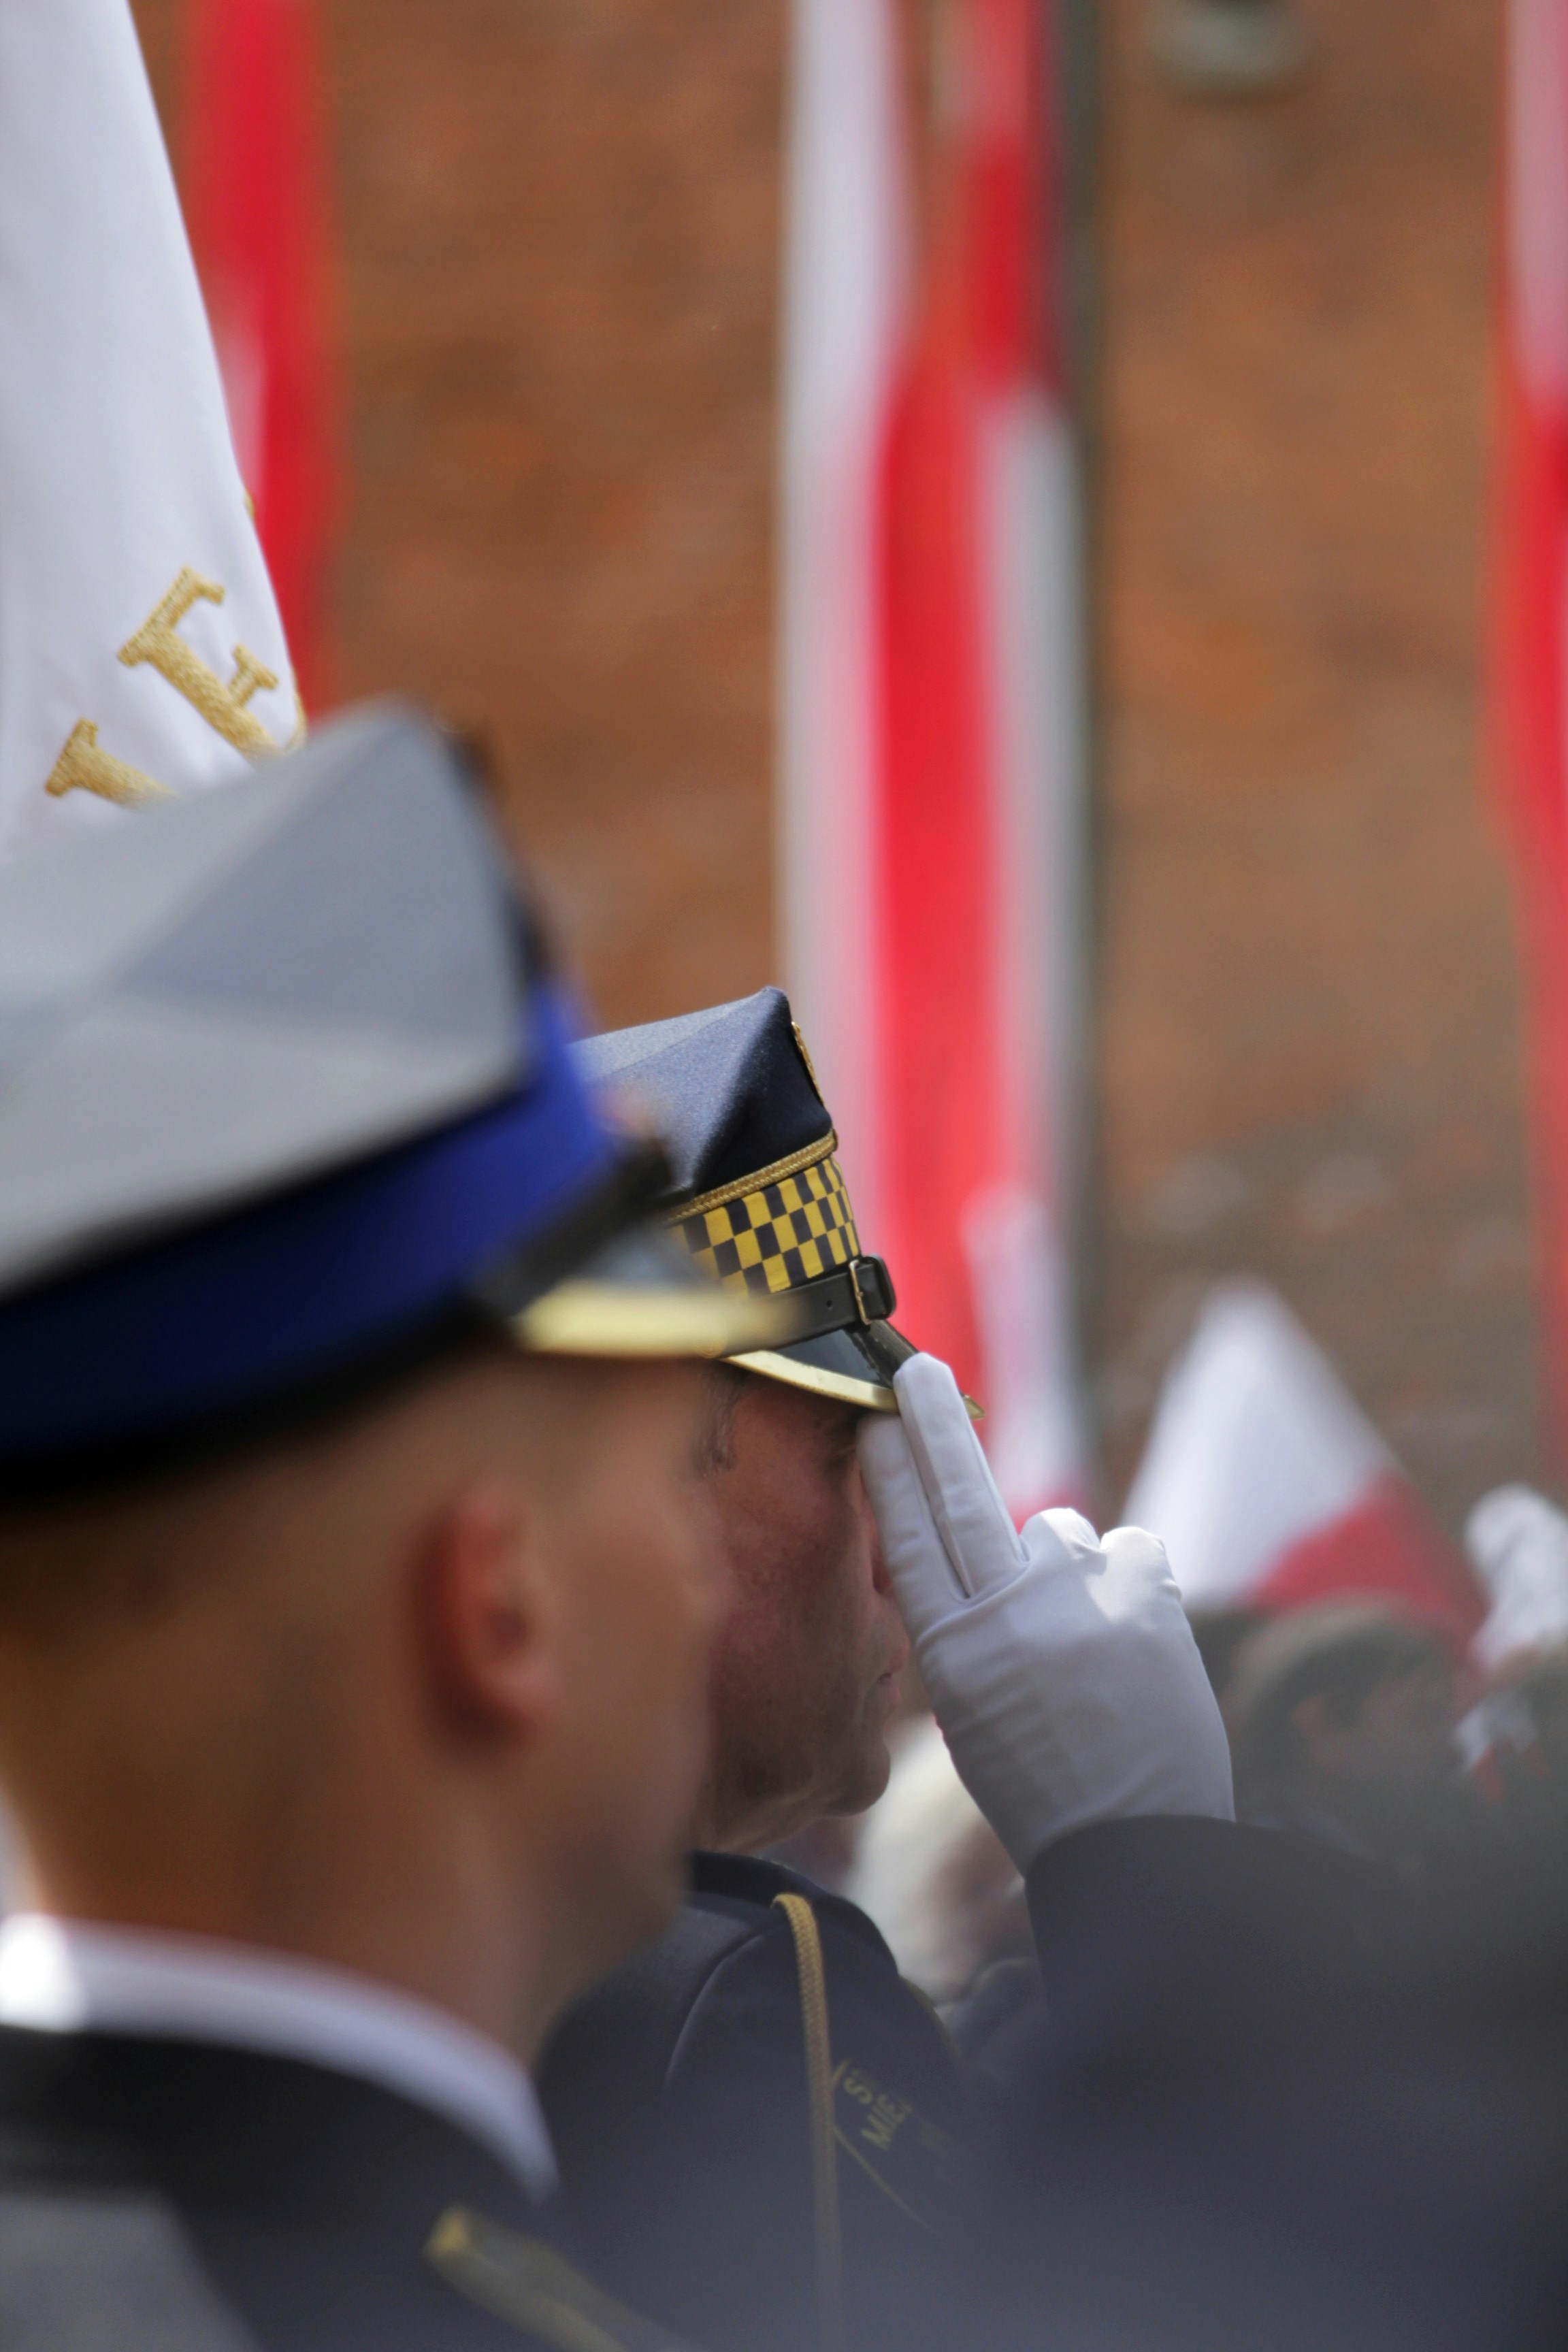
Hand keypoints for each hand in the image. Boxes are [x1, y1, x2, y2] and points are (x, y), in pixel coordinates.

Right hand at [859, 1354, 1233, 1871]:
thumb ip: (979, 1622)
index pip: (908, 1534)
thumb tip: (1014, 1545)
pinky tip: (1134, 1645)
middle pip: (961, 1491)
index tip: (874, 1415)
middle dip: (934, 1421)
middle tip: (914, 1368)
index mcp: (950, 1651)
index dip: (891, 1468)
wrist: (1138, 1839)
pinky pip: (1129, 1550)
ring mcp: (1079, 1596)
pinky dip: (1130, 1584)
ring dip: (1070, 1569)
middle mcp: (1008, 1611)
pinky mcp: (1147, 1591)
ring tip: (1089, 1650)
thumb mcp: (974, 1708)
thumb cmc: (1044, 1780)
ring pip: (1062, 1531)